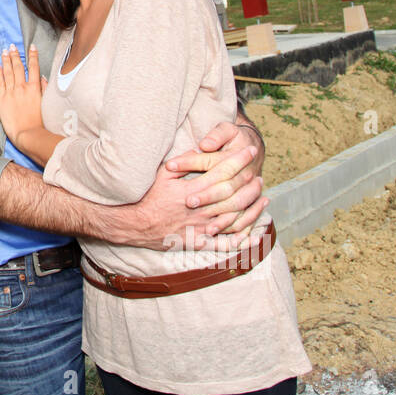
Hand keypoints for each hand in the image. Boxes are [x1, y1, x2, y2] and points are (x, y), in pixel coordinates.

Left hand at [0, 44, 45, 149]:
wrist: (27, 133)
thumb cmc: (38, 121)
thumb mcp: (45, 103)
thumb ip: (43, 88)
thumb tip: (42, 77)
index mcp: (34, 87)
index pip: (33, 67)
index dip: (32, 55)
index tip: (31, 46)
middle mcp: (22, 87)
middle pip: (18, 67)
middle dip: (15, 55)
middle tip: (12, 46)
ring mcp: (11, 92)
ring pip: (8, 72)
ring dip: (6, 60)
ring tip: (4, 52)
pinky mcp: (2, 99)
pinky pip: (0, 82)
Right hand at [99, 142, 266, 250]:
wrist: (132, 224)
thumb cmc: (146, 197)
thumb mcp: (161, 174)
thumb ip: (183, 163)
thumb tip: (201, 149)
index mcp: (192, 189)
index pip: (223, 171)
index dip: (239, 160)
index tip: (250, 151)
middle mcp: (200, 209)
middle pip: (234, 194)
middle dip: (250, 182)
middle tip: (259, 174)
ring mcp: (201, 228)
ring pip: (235, 218)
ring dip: (252, 206)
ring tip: (262, 197)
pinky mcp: (199, 242)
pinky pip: (225, 245)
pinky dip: (243, 240)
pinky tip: (255, 234)